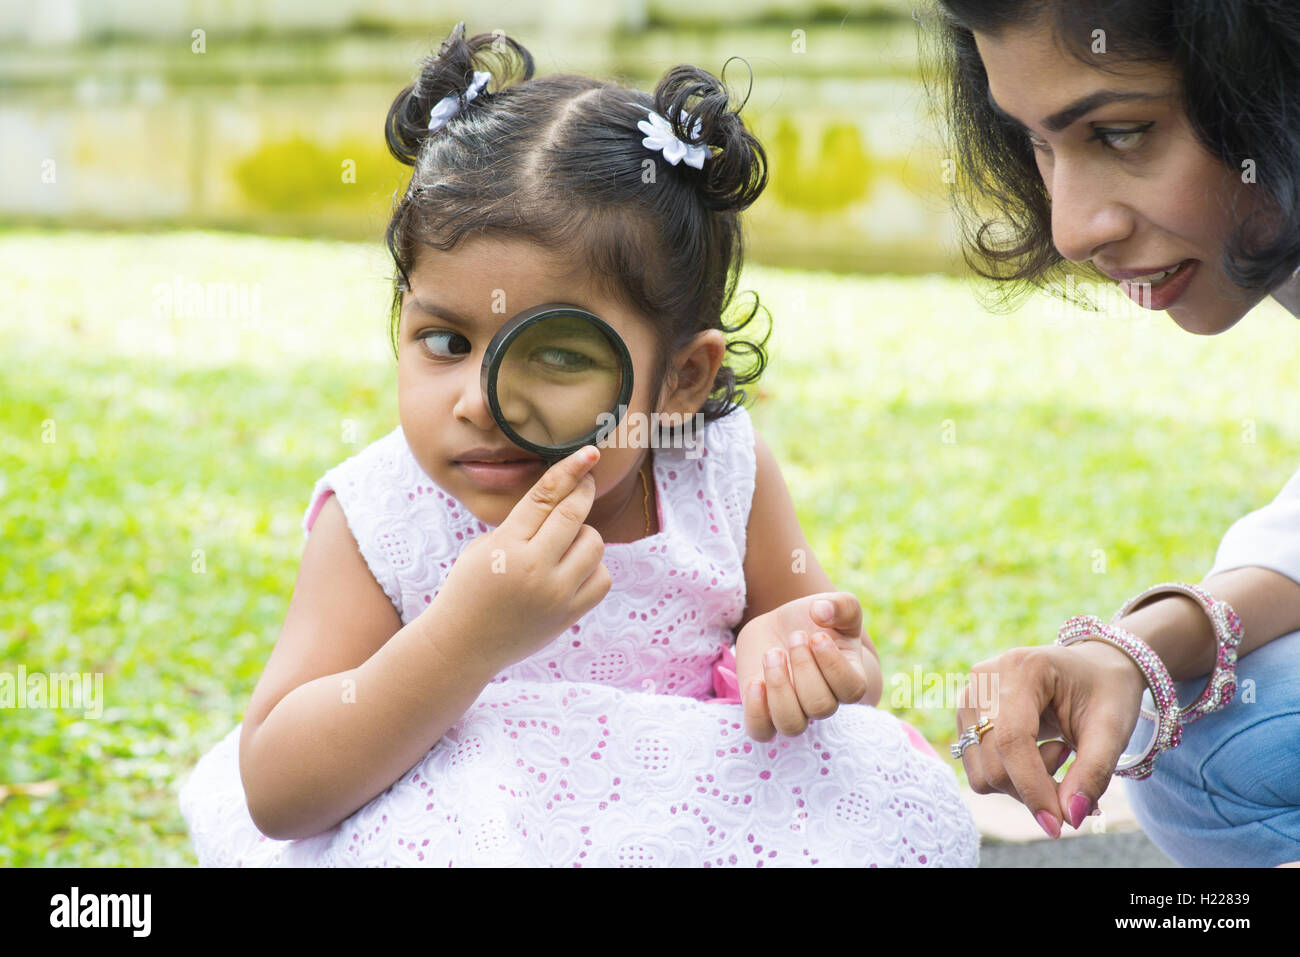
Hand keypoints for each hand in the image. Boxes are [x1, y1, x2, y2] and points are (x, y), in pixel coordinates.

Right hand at [430, 446, 610, 671]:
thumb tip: (565, 497)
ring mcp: (555, 594)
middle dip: (583, 491)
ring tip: (563, 542)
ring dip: (583, 534)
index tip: (589, 453)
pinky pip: (601, 578)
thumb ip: (522, 523)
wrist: (462, 645)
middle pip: (574, 515)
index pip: (545, 497)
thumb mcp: (484, 545)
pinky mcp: (569, 615)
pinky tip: (572, 568)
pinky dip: (592, 567)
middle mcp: (534, 569)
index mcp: (506, 545)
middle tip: (585, 481)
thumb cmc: (469, 586)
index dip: (570, 470)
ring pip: (593, 544)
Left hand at [736, 592, 875, 740]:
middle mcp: (823, 701)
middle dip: (804, 667)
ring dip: (780, 687)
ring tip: (773, 653)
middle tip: (795, 636)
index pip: (851, 689)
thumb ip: (840, 604)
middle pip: (821, 706)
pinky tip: (755, 682)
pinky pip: (760, 730)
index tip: (817, 636)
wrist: (781, 626)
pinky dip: (756, 711)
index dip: (833, 664)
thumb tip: (822, 611)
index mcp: (849, 679)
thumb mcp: (834, 605)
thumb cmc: (813, 619)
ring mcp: (793, 710)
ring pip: (792, 724)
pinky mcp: (763, 711)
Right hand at [956, 639, 1146, 836]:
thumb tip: (1069, 818)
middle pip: (994, 763)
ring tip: (1056, 751)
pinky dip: (1011, 777)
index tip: (1057, 825)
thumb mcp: (1113, 729)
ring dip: (1023, 783)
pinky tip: (1036, 750)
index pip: (1012, 739)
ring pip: (982, 773)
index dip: (1032, 787)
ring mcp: (969, 696)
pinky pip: (979, 770)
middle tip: (1074, 772)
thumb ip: (1093, 773)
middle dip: (1036, 789)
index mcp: (1022, 667)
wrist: (1093, 667)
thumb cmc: (1106, 692)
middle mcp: (984, 678)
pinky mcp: (965, 716)